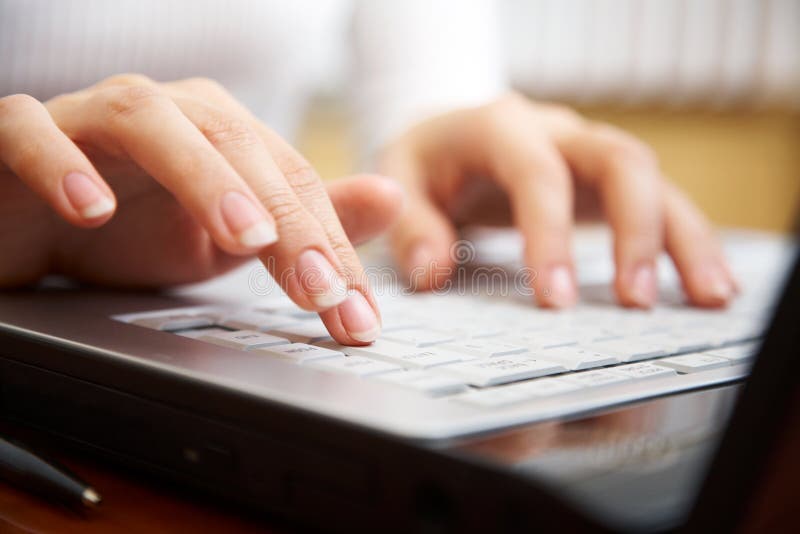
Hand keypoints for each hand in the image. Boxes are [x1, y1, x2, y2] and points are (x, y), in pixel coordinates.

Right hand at [0, 75, 404, 344]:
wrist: (26, 223)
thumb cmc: (129, 226)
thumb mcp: (227, 237)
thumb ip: (303, 219)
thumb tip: (391, 199)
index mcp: (219, 133)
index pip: (291, 182)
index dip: (329, 246)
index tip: (354, 316)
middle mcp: (166, 112)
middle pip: (238, 147)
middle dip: (286, 222)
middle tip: (319, 291)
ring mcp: (91, 115)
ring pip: (149, 122)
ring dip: (201, 176)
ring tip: (240, 237)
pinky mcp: (18, 131)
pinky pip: (34, 130)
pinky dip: (62, 163)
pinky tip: (93, 210)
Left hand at [382, 93, 736, 307]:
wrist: (452, 131)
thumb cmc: (426, 158)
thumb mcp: (401, 178)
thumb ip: (410, 225)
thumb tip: (432, 273)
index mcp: (500, 127)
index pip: (538, 174)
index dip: (550, 235)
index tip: (556, 300)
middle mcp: (557, 132)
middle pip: (621, 160)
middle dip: (637, 231)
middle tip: (636, 301)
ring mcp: (588, 152)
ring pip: (656, 180)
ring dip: (684, 239)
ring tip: (709, 298)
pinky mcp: (606, 180)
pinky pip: (659, 201)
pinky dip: (685, 241)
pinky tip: (706, 284)